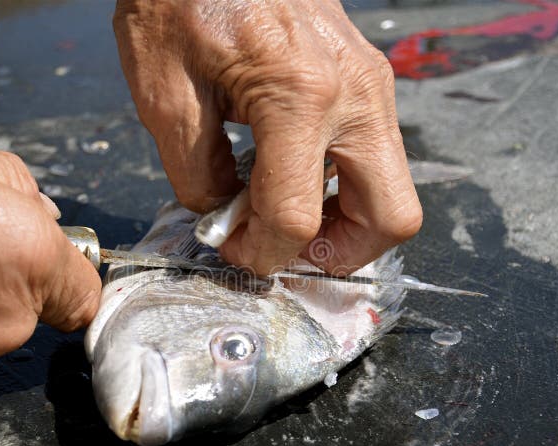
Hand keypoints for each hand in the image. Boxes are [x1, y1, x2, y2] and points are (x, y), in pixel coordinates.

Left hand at [114, 0, 421, 274]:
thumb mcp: (165, 94)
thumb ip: (195, 175)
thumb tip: (225, 220)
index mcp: (298, 95)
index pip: (298, 218)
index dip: (264, 254)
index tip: (236, 252)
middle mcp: (355, 94)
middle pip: (391, 218)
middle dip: (340, 255)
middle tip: (288, 250)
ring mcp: (372, 84)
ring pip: (392, 189)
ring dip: (346, 223)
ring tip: (286, 216)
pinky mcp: (369, 79)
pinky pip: (376, 155)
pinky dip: (343, 185)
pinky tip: (294, 174)